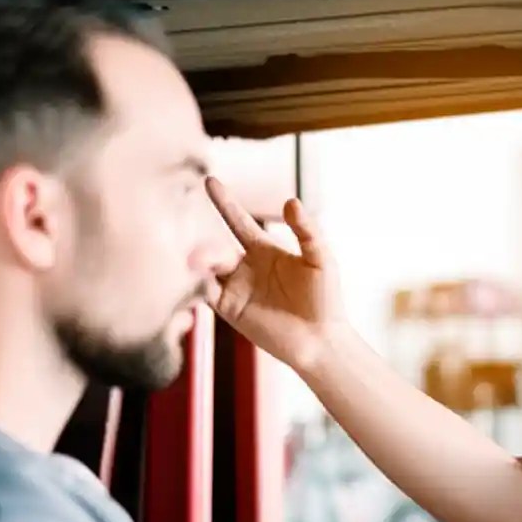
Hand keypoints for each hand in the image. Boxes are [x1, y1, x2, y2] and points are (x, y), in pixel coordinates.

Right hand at [205, 176, 346, 371]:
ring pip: (205, 269)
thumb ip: (306, 230)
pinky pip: (205, 293)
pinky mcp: (230, 310)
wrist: (321, 339)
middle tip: (207, 254)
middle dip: (206, 248)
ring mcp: (236, 288)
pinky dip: (195, 284)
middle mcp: (246, 267)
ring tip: (199, 264)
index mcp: (266, 251)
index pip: (238, 221)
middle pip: (215, 248)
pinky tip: (196, 279)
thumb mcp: (320, 258)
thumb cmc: (325, 299)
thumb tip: (291, 200)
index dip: (224, 202)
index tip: (209, 181)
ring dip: (199, 264)